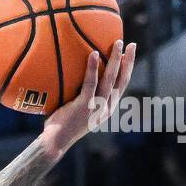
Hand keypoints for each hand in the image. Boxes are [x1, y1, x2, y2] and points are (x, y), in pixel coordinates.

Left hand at [40, 39, 136, 156]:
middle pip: (121, 81)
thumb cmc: (62, 125)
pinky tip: (93, 54)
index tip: (129, 56)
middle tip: (130, 45)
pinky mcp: (84, 106)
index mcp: (107, 109)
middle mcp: (106, 108)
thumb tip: (77, 77)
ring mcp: (96, 107)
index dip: (127, 70)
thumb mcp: (79, 110)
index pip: (121, 86)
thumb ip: (84, 97)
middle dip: (128, 62)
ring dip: (115, 60)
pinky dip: (92, 68)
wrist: (55, 142)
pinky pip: (90, 83)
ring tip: (117, 43)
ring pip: (110, 79)